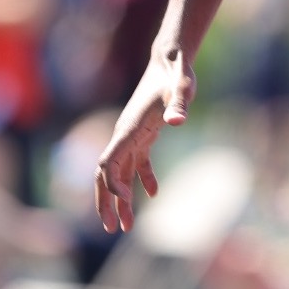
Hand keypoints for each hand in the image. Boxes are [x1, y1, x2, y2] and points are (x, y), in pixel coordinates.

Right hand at [93, 52, 196, 231]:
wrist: (171, 59)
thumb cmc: (176, 73)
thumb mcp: (181, 87)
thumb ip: (179, 103)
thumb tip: (177, 121)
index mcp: (129, 127)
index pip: (109, 163)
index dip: (112, 185)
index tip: (125, 203)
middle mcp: (125, 133)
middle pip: (107, 174)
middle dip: (107, 202)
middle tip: (113, 229)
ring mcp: (133, 134)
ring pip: (119, 172)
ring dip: (121, 198)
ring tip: (128, 225)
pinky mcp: (144, 134)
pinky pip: (137, 162)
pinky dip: (141, 179)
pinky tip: (153, 193)